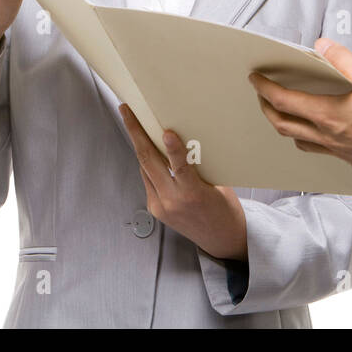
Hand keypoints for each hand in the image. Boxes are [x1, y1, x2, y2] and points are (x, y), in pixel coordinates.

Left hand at [119, 105, 247, 261]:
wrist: (221, 239)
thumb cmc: (224, 209)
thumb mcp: (218, 184)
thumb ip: (198, 166)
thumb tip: (180, 141)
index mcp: (194, 195)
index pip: (181, 168)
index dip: (173, 148)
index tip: (167, 131)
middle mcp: (172, 202)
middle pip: (149, 162)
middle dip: (136, 134)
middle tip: (127, 112)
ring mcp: (160, 207)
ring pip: (144, 168)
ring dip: (139, 145)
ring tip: (133, 122)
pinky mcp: (154, 209)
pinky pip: (147, 178)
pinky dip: (148, 162)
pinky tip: (147, 148)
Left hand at [250, 37, 351, 171]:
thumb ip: (344, 60)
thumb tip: (322, 45)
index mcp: (329, 114)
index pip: (284, 101)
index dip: (265, 89)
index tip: (255, 79)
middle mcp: (328, 136)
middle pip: (284, 124)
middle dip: (267, 108)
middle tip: (262, 96)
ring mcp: (339, 151)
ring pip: (300, 141)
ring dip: (286, 126)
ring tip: (284, 113)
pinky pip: (320, 151)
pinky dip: (309, 139)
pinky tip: (317, 132)